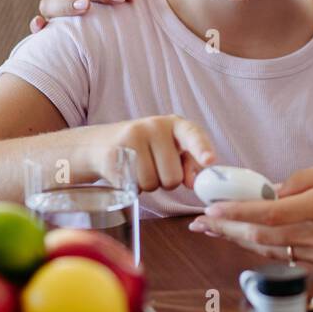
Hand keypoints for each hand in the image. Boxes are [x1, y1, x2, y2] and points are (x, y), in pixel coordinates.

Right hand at [90, 115, 216, 191]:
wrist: (103, 143)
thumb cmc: (147, 148)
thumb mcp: (171, 148)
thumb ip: (189, 163)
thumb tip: (193, 181)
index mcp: (175, 124)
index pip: (192, 135)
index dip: (202, 149)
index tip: (209, 160)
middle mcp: (155, 126)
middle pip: (173, 176)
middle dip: (166, 182)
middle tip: (156, 169)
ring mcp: (132, 138)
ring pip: (152, 184)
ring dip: (148, 185)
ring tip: (140, 169)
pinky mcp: (113, 155)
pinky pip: (132, 186)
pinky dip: (132, 187)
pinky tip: (126, 173)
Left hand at [187, 159, 312, 268]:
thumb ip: (306, 177)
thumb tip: (276, 188)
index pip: (269, 211)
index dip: (235, 212)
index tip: (212, 209)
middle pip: (263, 236)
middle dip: (227, 229)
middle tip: (202, 222)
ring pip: (274, 250)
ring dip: (243, 239)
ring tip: (219, 230)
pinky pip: (292, 257)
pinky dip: (268, 247)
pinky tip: (254, 238)